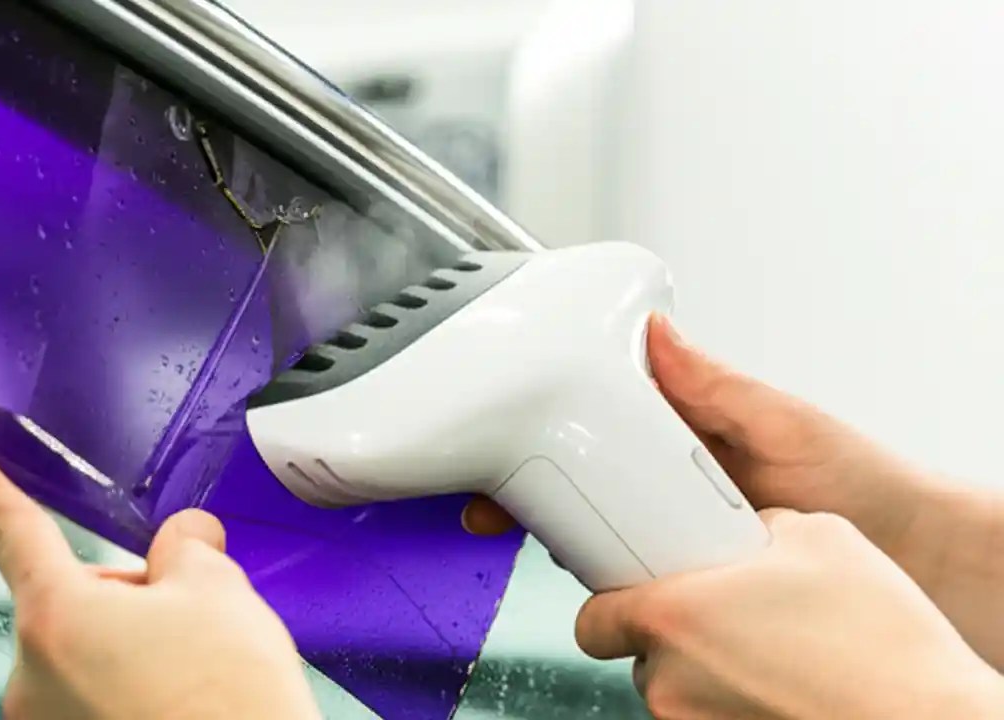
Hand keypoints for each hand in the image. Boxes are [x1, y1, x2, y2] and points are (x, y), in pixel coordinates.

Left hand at [0, 453, 320, 719]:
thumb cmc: (230, 707)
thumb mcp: (220, 593)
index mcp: (58, 615)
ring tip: (194, 677)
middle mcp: (33, 675)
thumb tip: (185, 540)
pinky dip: (132, 692)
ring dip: (133, 648)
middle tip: (191, 622)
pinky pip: (93, 698)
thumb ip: (187, 548)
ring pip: (87, 652)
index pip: (10, 527)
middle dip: (129, 597)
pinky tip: (178, 703)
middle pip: (73, 598)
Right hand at [464, 314, 1003, 668]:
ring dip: (549, 528)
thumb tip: (655, 332)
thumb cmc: (856, 479)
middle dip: (520, 481)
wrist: (906, 553)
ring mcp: (669, 522)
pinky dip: (594, 572)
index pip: (593, 410)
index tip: (494, 426)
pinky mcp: (680, 570)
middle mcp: (667, 472)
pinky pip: (621, 569)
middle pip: (573, 471)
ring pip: (588, 524)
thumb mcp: (782, 421)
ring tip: (523, 530)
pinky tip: (583, 573)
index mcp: (683, 423)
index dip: (538, 419)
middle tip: (488, 496)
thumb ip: (716, 384)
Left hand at [577, 508, 1003, 718]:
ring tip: (763, 646)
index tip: (635, 587)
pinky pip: (710, 713)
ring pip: (675, 689)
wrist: (926, 716)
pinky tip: (780, 678)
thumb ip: (753, 529)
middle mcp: (671, 682)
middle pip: (636, 654)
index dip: (611, 602)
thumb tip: (745, 529)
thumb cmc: (874, 636)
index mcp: (672, 617)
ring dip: (703, 667)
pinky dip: (733, 697)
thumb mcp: (815, 536)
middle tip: (717, 611)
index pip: (591, 619)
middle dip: (668, 632)